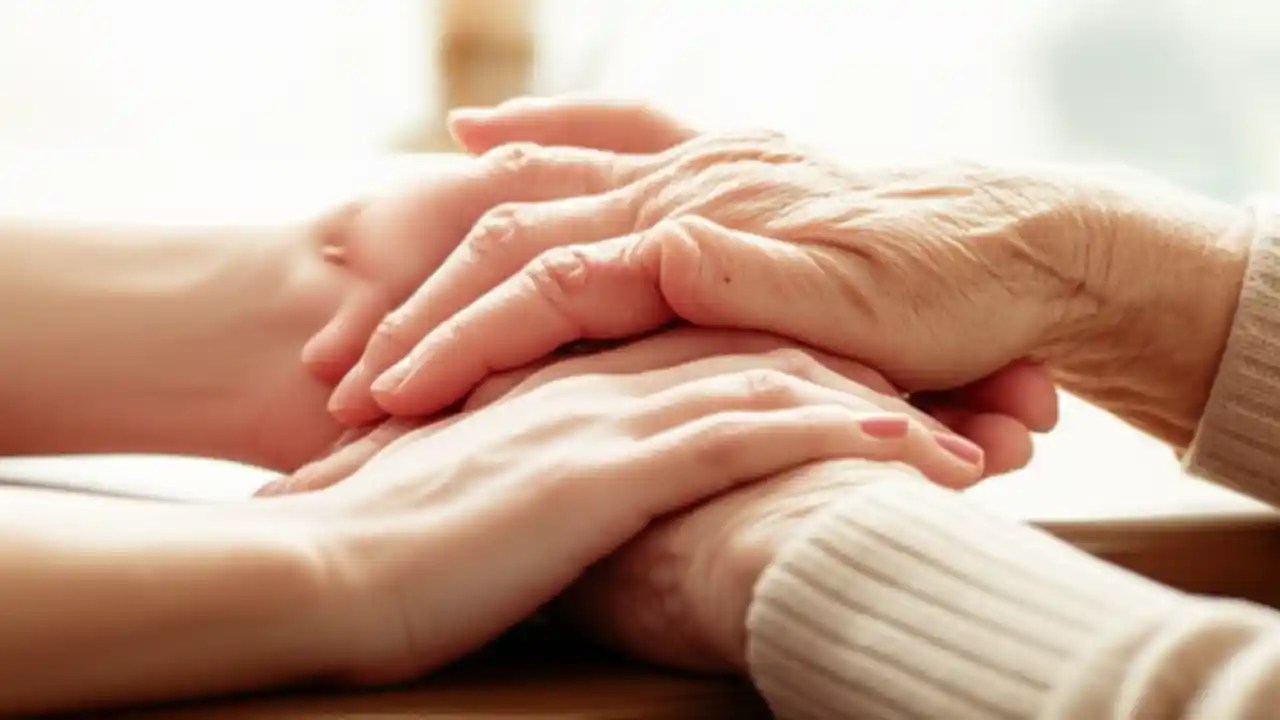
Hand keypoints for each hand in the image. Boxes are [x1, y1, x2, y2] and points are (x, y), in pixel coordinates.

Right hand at [261, 332, 987, 683]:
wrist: (313, 573)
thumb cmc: (383, 552)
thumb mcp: (478, 496)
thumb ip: (537, 473)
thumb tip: (576, 497)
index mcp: (571, 385)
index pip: (709, 352)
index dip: (803, 362)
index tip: (884, 384)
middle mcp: (596, 384)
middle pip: (757, 352)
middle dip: (866, 369)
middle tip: (956, 392)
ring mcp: (603, 419)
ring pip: (765, 380)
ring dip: (875, 396)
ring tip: (966, 423)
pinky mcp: (604, 471)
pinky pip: (737, 434)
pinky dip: (826, 428)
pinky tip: (900, 438)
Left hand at [338, 98, 1245, 445]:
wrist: (1025, 258)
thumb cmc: (916, 277)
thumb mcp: (799, 266)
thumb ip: (723, 272)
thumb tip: (666, 290)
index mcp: (690, 172)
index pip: (547, 184)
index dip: (453, 236)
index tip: (384, 282)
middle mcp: (683, 175)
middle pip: (508, 220)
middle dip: (415, 292)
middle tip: (335, 360)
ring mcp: (702, 204)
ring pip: (530, 250)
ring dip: (443, 321)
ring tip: (372, 391)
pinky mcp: (735, 252)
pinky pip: (600, 280)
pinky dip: (517, 318)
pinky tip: (459, 356)